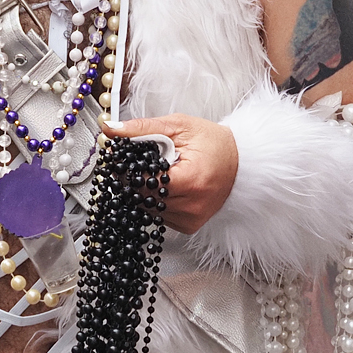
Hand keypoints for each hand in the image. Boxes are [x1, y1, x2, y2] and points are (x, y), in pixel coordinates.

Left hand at [101, 115, 236, 233]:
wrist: (242, 163)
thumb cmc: (213, 143)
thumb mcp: (178, 126)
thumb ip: (142, 129)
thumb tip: (111, 130)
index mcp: (191, 180)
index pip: (142, 181)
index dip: (127, 170)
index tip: (122, 159)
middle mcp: (192, 205)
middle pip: (142, 197)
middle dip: (133, 180)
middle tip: (138, 164)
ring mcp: (191, 219)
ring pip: (148, 209)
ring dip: (144, 192)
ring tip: (156, 174)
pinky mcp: (189, 226)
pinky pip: (160, 216)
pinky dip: (156, 202)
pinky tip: (165, 188)